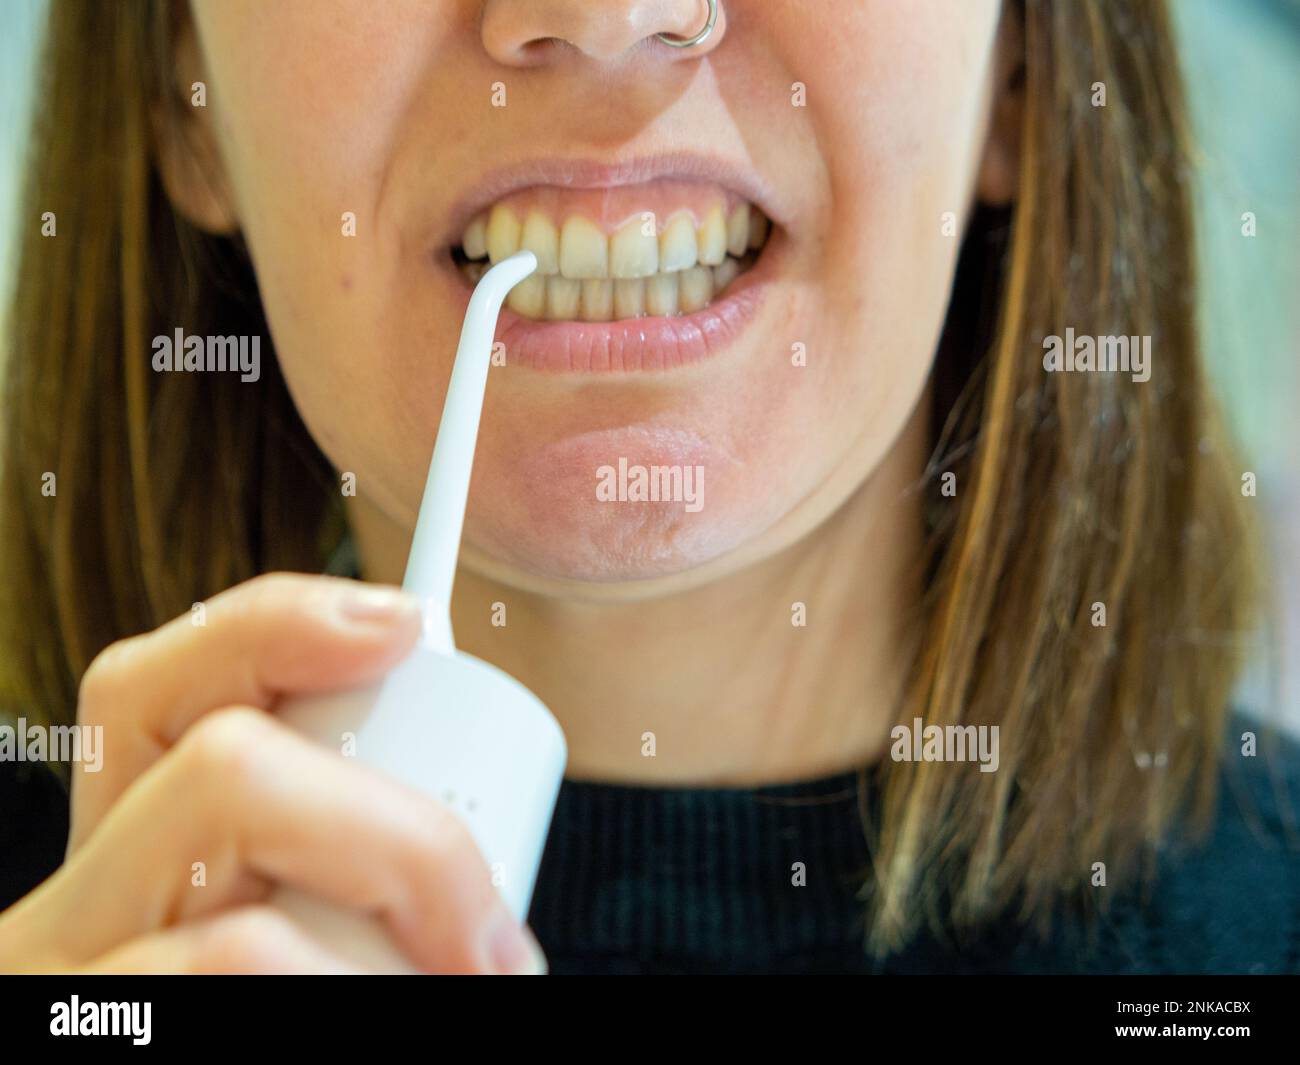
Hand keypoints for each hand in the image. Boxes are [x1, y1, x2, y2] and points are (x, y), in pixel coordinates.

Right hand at [0, 574, 545, 973]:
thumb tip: (489, 887)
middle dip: (402, 838)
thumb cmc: (310, 987)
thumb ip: (346, 885)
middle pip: (220, 774)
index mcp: (125, 858)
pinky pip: (232, 995)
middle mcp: (56, 921)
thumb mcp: (317, 939)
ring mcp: (55, 1001)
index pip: (150, 690)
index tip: (401, 625)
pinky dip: (341, 1011)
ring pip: (237, 937)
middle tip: (488, 934)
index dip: (268, 626)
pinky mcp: (82, 1055)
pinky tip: (366, 1014)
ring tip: (467, 993)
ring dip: (390, 973)